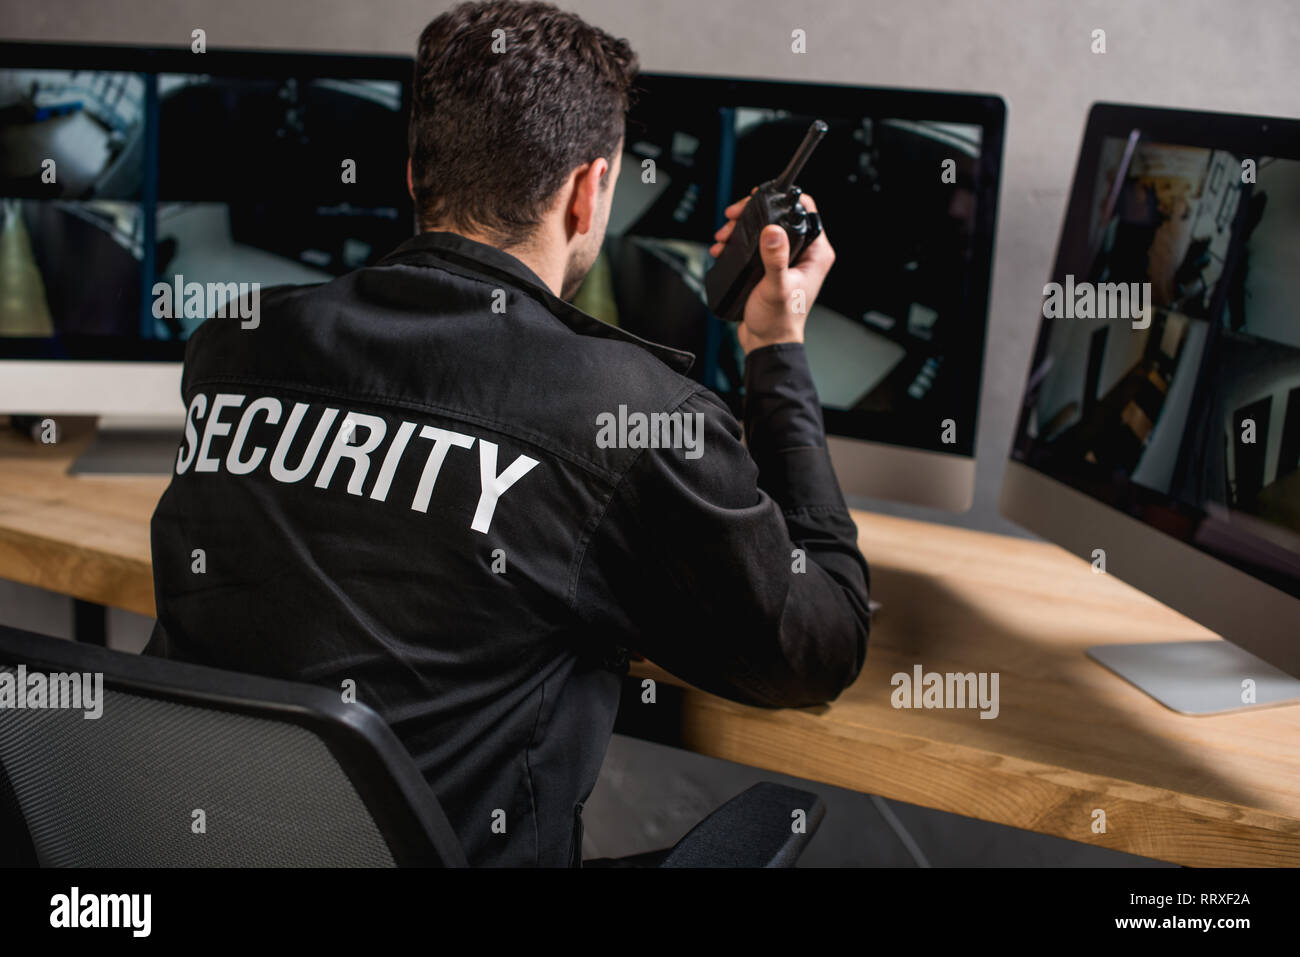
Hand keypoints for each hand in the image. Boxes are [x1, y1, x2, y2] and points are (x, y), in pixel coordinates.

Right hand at [709, 190, 834, 353]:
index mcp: (815, 253)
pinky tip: (723, 247)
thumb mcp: (776, 287)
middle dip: (753, 214)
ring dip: (741, 229)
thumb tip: (773, 230)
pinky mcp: (770, 266)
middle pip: (780, 216)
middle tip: (734, 216)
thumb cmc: (778, 321)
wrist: (765, 341)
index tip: (761, 198)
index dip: (783, 199)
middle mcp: (804, 253)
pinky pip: (755, 244)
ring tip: (724, 235)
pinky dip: (738, 242)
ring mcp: (786, 259)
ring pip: (764, 229)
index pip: (806, 211)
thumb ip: (775, 258)